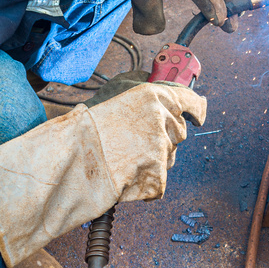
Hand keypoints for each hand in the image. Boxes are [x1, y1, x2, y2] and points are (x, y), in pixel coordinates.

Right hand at [89, 81, 206, 200]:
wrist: (70, 157)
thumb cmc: (89, 124)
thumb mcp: (117, 89)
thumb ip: (146, 85)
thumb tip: (165, 84)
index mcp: (154, 97)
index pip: (188, 100)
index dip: (196, 108)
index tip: (199, 114)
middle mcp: (161, 120)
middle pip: (178, 132)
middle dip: (164, 136)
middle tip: (136, 140)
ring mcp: (160, 150)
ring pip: (169, 158)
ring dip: (154, 160)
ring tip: (125, 157)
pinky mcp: (156, 177)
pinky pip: (159, 182)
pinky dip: (144, 183)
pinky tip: (125, 175)